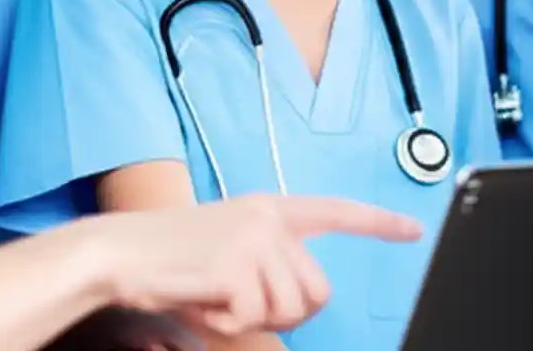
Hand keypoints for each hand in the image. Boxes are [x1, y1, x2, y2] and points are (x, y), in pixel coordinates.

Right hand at [94, 194, 422, 337]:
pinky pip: (254, 317)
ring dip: (252, 318)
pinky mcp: (237, 263)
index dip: (378, 224)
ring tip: (215, 296)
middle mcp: (269, 218)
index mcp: (269, 209)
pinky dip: (227, 324)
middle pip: (317, 290)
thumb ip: (269, 264)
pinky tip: (203, 301)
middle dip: (285, 312)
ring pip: (289, 308)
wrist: (118, 253)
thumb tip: (304, 301)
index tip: (413, 229)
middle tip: (238, 303)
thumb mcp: (228, 250)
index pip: (336, 211)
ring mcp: (255, 238)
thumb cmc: (170, 261)